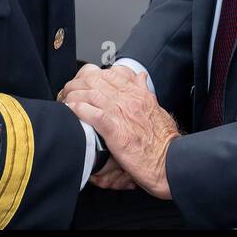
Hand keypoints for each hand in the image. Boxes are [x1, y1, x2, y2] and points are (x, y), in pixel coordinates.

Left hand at [63, 66, 179, 198]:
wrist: (170, 162)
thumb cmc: (164, 141)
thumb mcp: (157, 109)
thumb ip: (145, 92)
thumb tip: (140, 77)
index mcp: (139, 94)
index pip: (110, 74)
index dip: (92, 75)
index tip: (83, 82)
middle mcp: (129, 100)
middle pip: (96, 80)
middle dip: (78, 83)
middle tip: (69, 90)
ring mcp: (122, 114)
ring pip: (91, 94)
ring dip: (74, 95)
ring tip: (66, 101)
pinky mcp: (116, 132)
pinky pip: (93, 114)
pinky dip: (79, 110)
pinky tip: (70, 110)